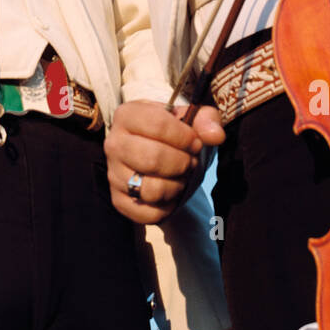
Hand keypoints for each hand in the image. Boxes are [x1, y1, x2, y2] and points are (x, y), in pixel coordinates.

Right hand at [105, 100, 224, 223]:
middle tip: (189, 161)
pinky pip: (148, 213)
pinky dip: (167, 208)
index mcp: (127, 115)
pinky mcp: (119, 201)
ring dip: (176, 186)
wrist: (159, 158)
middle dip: (182, 163)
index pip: (157, 124)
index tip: (195, 142)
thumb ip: (207, 119)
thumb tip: (215, 135)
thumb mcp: (191, 120)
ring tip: (180, 177)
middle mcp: (114, 144)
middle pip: (152, 158)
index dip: (185, 137)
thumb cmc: (174, 136)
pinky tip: (170, 194)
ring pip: (150, 189)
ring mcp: (113, 174)